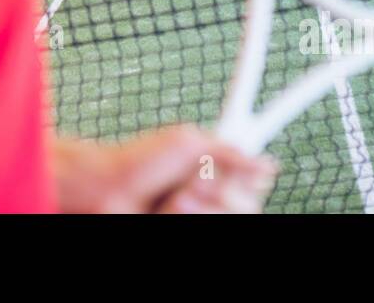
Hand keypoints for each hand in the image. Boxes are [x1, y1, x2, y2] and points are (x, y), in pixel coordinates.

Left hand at [55, 126, 278, 213]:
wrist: (106, 190)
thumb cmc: (140, 161)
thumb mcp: (188, 144)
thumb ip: (229, 153)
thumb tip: (266, 162)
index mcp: (215, 168)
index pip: (254, 180)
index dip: (250, 177)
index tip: (243, 170)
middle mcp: (211, 196)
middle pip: (247, 204)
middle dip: (220, 190)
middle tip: (191, 182)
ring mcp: (199, 216)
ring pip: (228, 216)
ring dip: (202, 207)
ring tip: (174, 198)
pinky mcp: (185, 229)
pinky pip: (205, 228)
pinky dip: (186, 218)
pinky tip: (166, 211)